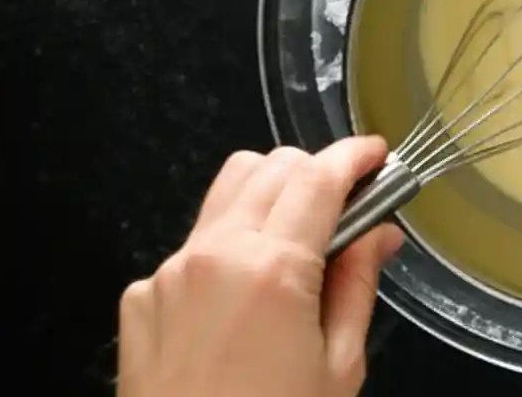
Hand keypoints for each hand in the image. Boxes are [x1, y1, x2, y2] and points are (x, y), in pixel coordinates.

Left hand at [118, 137, 404, 396]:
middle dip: (315, 172)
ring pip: (226, 192)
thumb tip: (380, 232)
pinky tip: (244, 298)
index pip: (319, 177)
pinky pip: (193, 244)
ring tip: (298, 239)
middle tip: (347, 207)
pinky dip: (228, 247)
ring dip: (270, 195)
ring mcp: (168, 273)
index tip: (377, 154)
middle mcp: (213, 255)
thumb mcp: (338, 366)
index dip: (354, 156)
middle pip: (270, 167)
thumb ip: (357, 284)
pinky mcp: (141, 296)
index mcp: (271, 270)